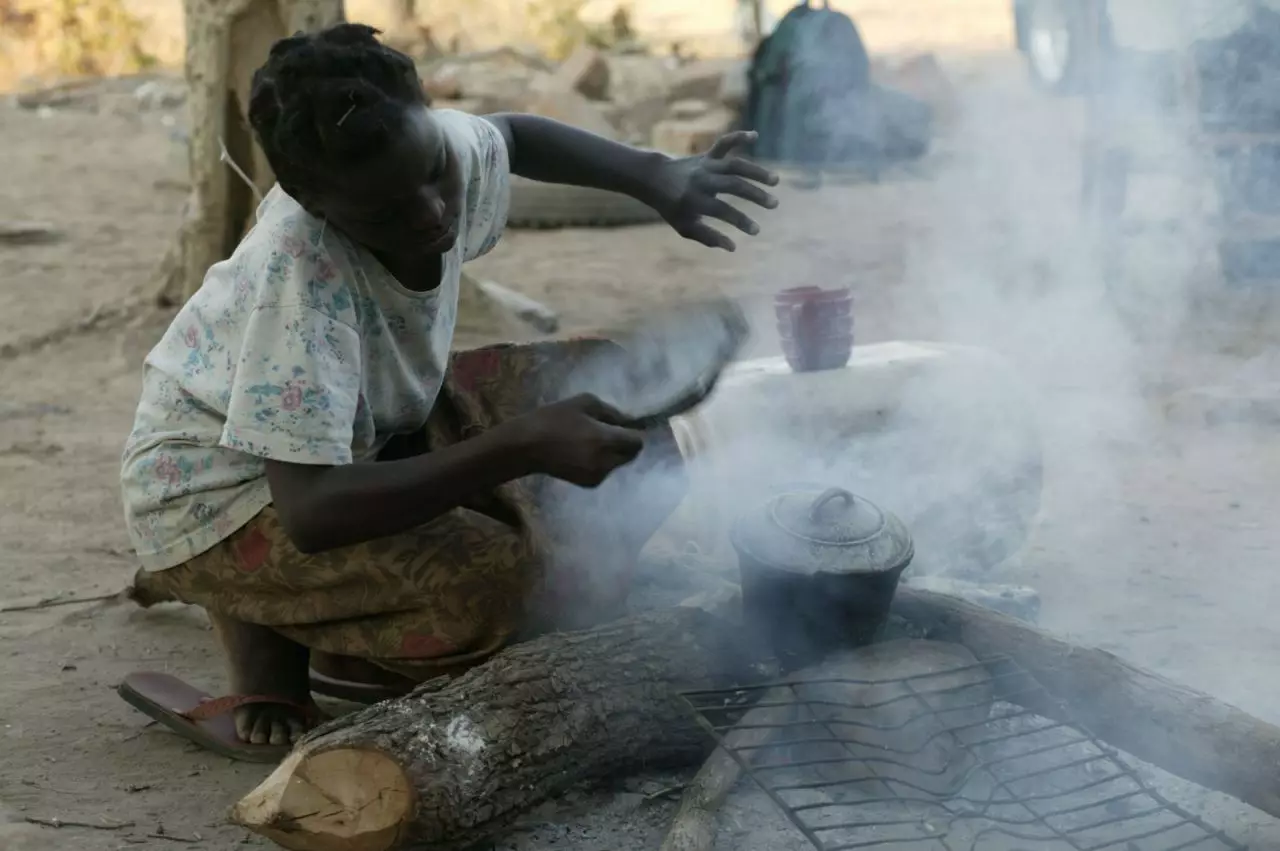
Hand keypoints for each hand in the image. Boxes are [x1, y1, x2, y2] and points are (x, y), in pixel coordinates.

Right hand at [504, 394, 644, 487]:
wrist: (526, 447)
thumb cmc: (553, 419)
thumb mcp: (584, 402)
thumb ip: (612, 412)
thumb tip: (629, 421)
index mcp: (606, 441)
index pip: (638, 442)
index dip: (634, 432)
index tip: (625, 426)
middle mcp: (606, 462)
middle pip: (630, 455)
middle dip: (625, 444)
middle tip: (608, 432)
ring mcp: (598, 476)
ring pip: (618, 463)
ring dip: (612, 453)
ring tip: (591, 442)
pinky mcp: (589, 484)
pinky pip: (605, 471)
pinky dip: (601, 462)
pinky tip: (583, 453)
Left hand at [649, 130, 779, 251]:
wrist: (654, 178)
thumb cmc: (672, 207)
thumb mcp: (685, 226)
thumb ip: (708, 237)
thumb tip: (732, 247)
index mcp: (694, 200)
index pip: (723, 211)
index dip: (740, 221)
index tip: (756, 230)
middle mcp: (702, 180)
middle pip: (733, 185)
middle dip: (755, 195)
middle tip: (774, 204)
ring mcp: (705, 165)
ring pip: (734, 164)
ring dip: (756, 171)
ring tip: (775, 180)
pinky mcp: (707, 155)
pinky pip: (723, 143)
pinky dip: (738, 137)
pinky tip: (755, 135)